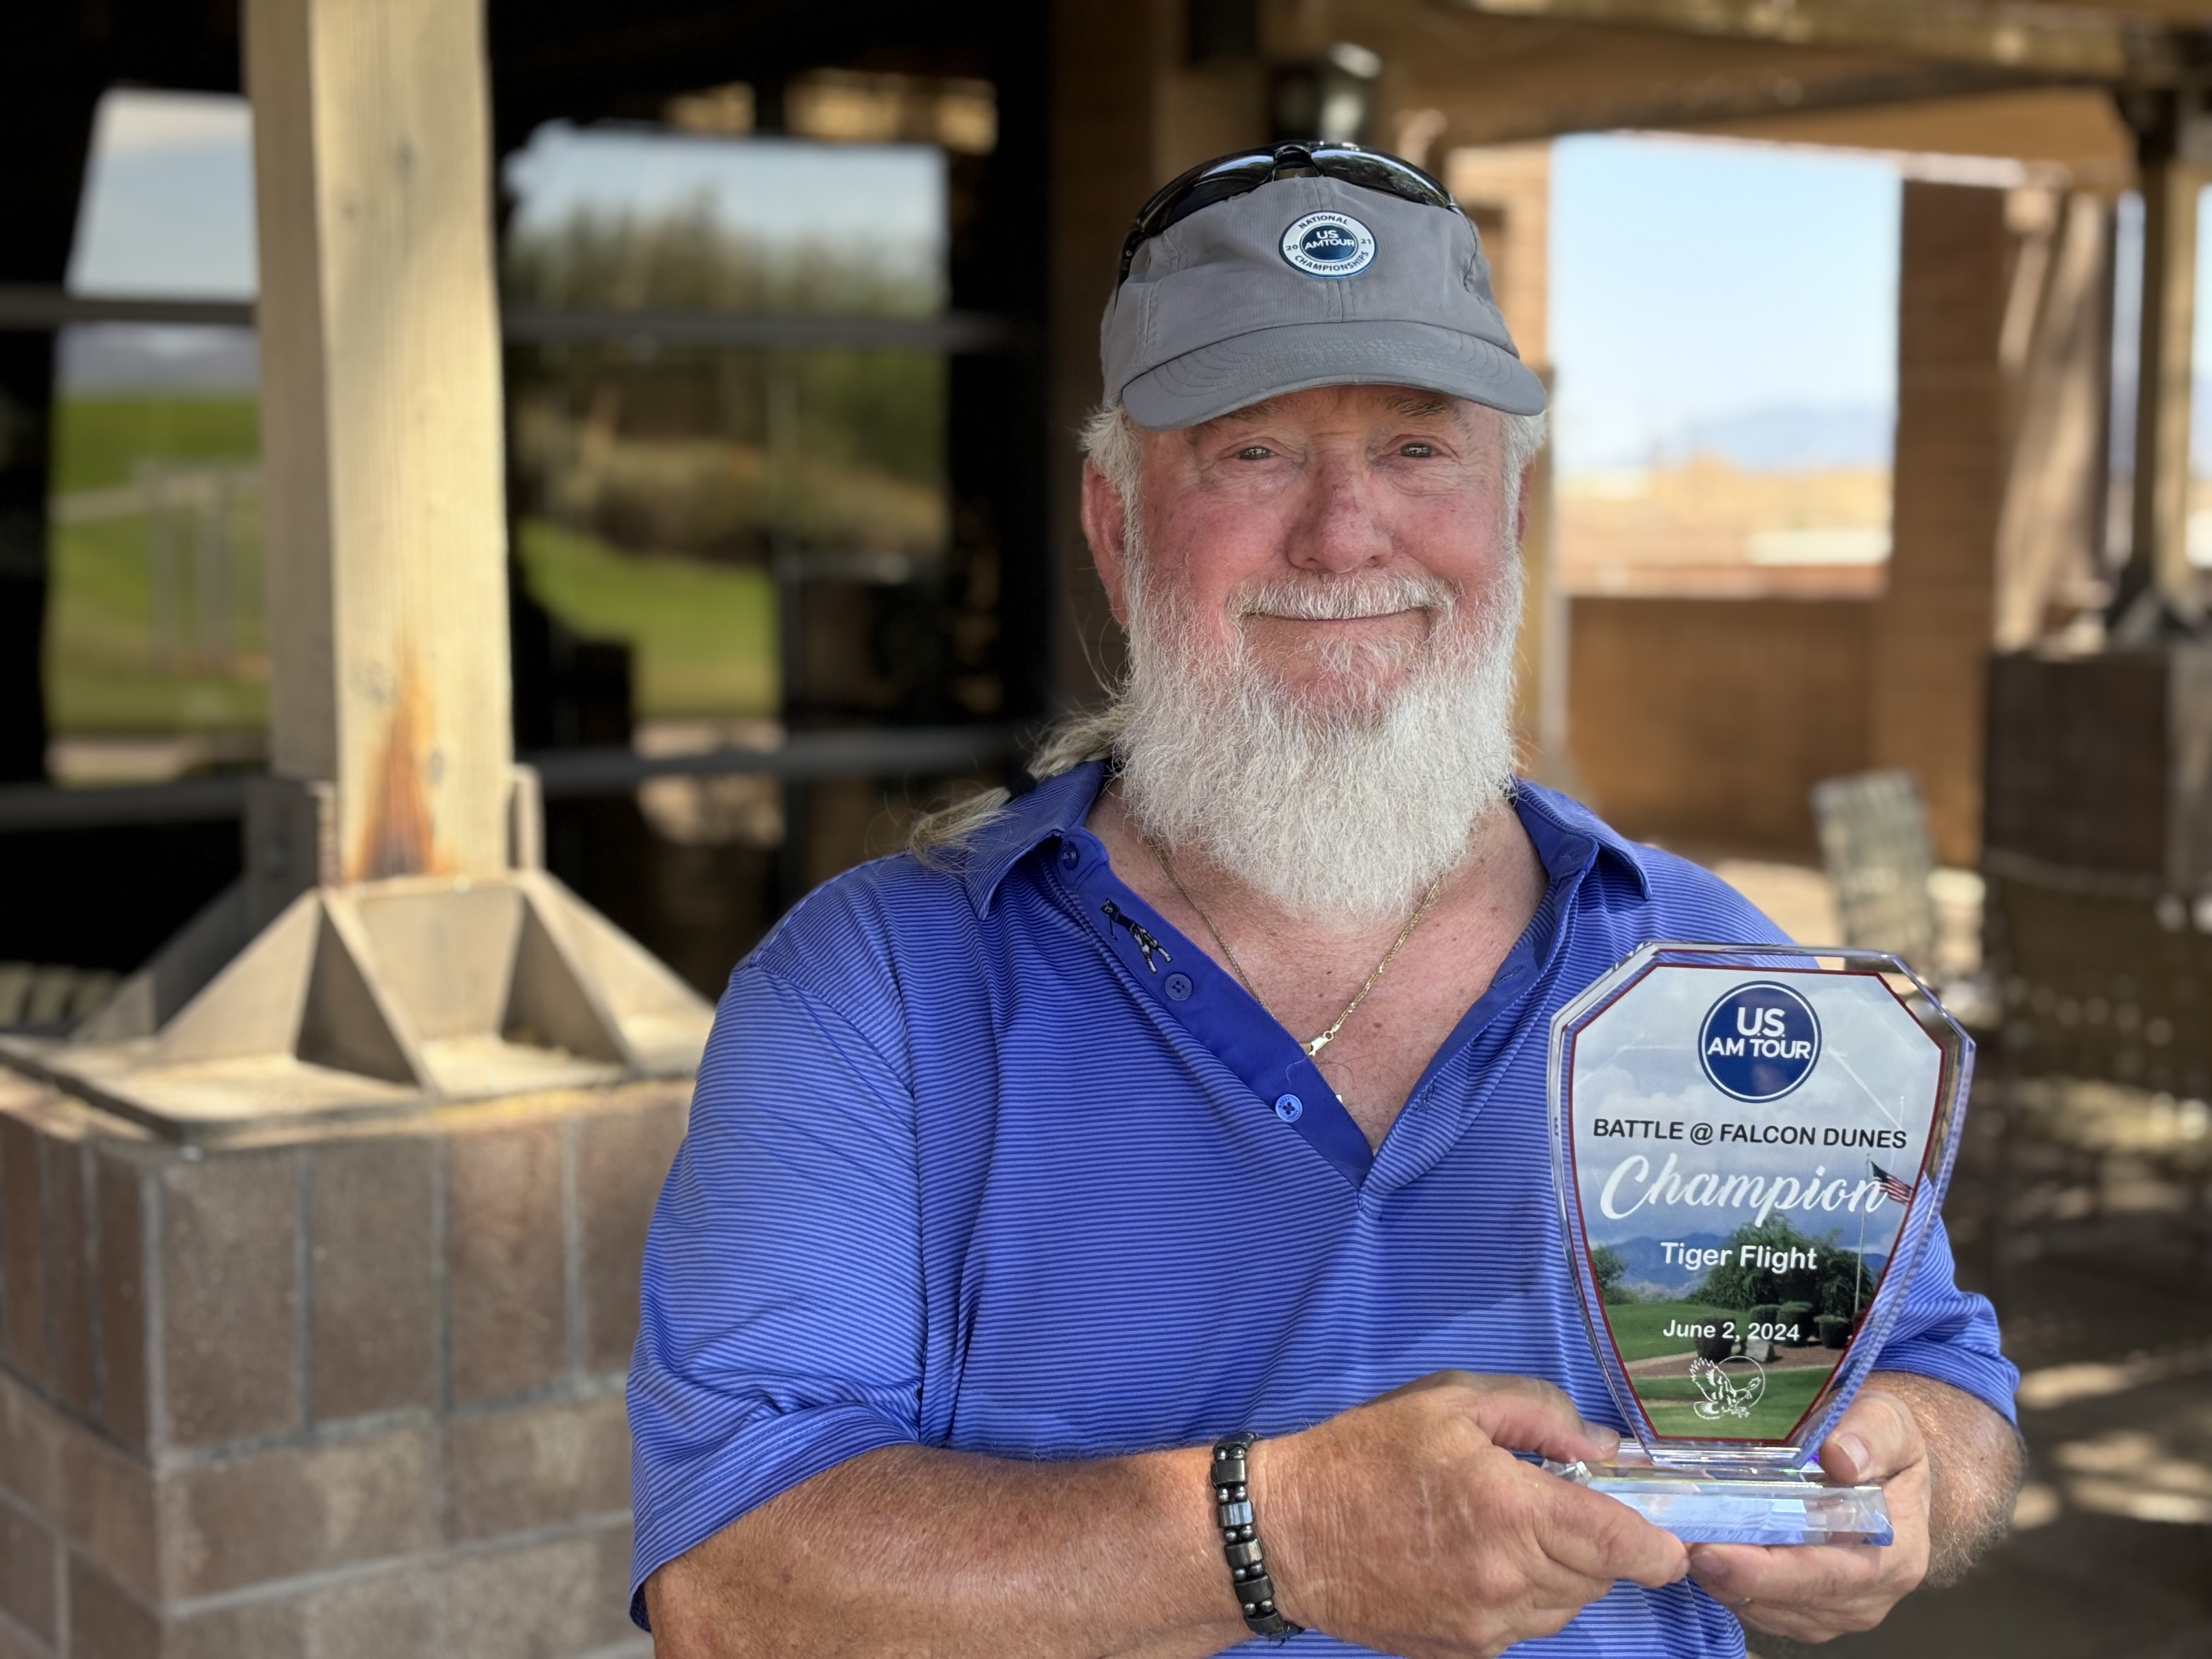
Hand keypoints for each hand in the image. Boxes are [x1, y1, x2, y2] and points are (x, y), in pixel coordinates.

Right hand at [1254, 1372, 1688, 1658]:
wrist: (1288, 1531)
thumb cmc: (1366, 1453)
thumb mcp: (1451, 1399)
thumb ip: (1540, 1413)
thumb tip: (1604, 1448)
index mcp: (1510, 1510)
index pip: (1620, 1546)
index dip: (1657, 1547)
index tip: (1667, 1539)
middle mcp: (1507, 1579)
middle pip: (1599, 1577)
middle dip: (1598, 1544)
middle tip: (1559, 1503)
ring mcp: (1485, 1625)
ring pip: (1565, 1607)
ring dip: (1561, 1572)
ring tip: (1510, 1529)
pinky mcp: (1464, 1650)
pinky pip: (1524, 1628)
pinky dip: (1523, 1597)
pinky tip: (1480, 1560)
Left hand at [1686, 1388, 1930, 1641]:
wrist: (1887, 1467)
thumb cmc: (1883, 1444)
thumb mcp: (1888, 1422)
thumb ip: (1871, 1434)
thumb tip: (1841, 1457)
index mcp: (1895, 1555)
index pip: (1828, 1576)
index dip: (1768, 1570)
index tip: (1714, 1552)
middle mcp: (1870, 1596)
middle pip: (1792, 1600)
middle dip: (1731, 1577)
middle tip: (1678, 1547)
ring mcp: (1840, 1609)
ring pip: (1771, 1612)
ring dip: (1724, 1584)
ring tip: (1681, 1545)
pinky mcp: (1812, 1611)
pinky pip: (1765, 1611)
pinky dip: (1730, 1587)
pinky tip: (1703, 1553)